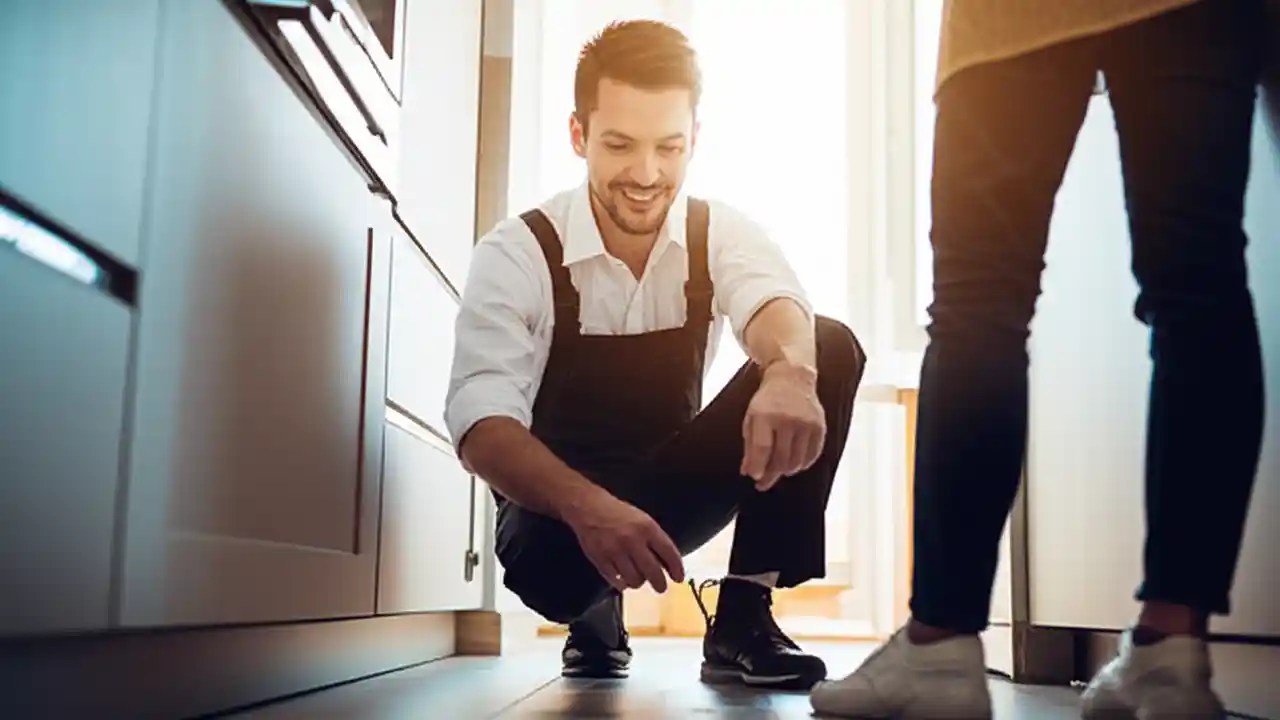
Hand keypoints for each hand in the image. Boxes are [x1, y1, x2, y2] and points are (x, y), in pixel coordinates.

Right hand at [563, 490, 685, 592]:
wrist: (588, 507)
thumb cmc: (618, 513)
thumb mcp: (642, 519)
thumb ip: (654, 539)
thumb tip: (666, 564)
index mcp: (646, 528)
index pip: (668, 553)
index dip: (676, 568)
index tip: (678, 578)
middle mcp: (632, 540)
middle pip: (653, 572)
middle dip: (660, 584)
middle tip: (661, 587)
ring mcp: (615, 552)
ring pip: (635, 580)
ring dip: (639, 582)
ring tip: (638, 578)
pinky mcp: (601, 560)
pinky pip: (617, 582)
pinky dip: (622, 584)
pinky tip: (623, 579)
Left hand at [741, 361, 825, 490]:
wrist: (791, 378)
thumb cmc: (768, 400)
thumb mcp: (751, 418)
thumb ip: (750, 445)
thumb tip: (748, 471)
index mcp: (766, 415)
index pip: (762, 448)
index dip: (758, 467)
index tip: (755, 477)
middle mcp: (788, 419)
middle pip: (780, 458)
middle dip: (771, 475)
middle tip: (764, 482)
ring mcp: (806, 423)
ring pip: (797, 461)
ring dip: (786, 471)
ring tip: (778, 470)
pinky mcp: (819, 427)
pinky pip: (812, 456)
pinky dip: (802, 464)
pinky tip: (794, 464)